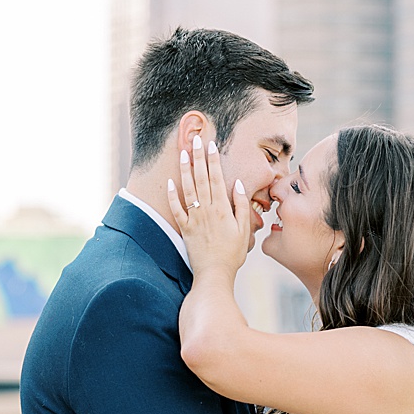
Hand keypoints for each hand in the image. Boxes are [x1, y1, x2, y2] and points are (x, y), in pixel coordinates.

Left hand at [166, 134, 251, 279]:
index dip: (213, 160)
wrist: (214, 273)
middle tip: (194, 139)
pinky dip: (172, 195)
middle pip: (201, 178)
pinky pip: (176, 209)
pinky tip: (170, 182)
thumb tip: (236, 184)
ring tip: (183, 153)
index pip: (216, 178)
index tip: (211, 144)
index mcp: (222, 208)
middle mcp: (206, 210)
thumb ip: (240, 205)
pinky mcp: (184, 228)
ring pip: (188, 189)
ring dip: (185, 170)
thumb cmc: (232, 253)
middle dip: (198, 157)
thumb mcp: (244, 230)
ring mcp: (194, 218)